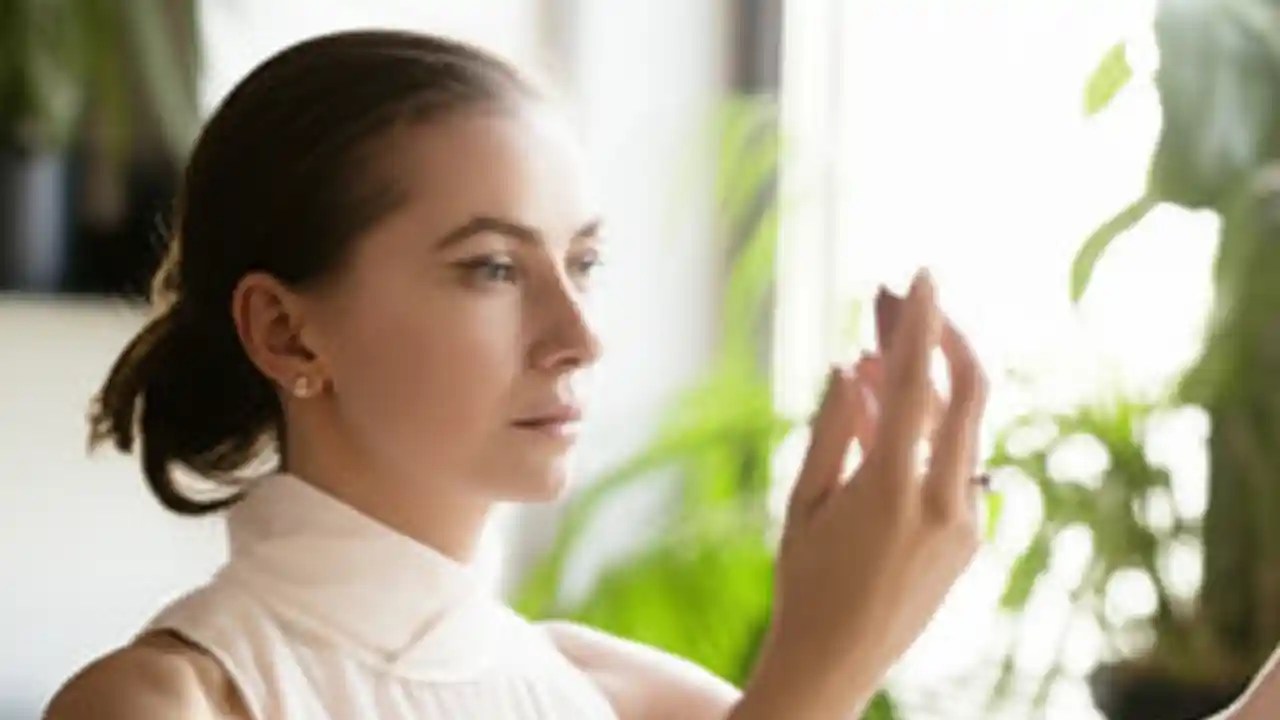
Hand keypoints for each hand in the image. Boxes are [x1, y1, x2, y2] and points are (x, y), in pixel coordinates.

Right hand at [734, 270, 988, 719]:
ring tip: (876, 351)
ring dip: (929, 381)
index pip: (917, 383)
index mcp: (895, 488)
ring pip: (965, 425)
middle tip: (899, 297)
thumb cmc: (804, 583)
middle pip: (965, 391)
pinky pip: (957, 462)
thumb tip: (848, 365)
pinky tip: (887, 408)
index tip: (922, 275)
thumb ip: (832, 429)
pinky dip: (930, 427)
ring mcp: (966, 521)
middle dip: (937, 334)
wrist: (836, 665)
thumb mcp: (805, 502)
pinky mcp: (970, 537)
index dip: (921, 322)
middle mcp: (945, 501)